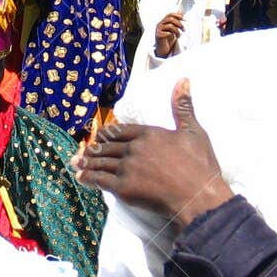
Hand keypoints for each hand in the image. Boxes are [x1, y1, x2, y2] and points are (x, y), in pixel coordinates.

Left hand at [73, 79, 232, 229]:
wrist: (199, 196)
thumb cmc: (199, 165)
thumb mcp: (194, 131)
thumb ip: (183, 107)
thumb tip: (183, 80)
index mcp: (148, 133)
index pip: (121, 130)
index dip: (108, 134)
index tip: (99, 136)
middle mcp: (134, 148)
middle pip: (108, 146)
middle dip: (94, 149)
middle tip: (83, 152)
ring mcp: (127, 168)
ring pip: (101, 162)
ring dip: (87, 162)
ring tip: (76, 163)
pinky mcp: (124, 188)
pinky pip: (100, 180)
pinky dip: (88, 178)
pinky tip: (81, 178)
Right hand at [154, 12, 183, 57]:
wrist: (163, 49)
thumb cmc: (168, 39)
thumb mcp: (173, 29)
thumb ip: (176, 22)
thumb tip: (182, 13)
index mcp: (163, 21)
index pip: (170, 14)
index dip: (177, 15)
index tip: (184, 19)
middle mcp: (159, 24)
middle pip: (170, 19)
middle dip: (179, 23)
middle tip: (184, 29)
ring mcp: (158, 30)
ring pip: (170, 26)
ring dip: (177, 31)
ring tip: (179, 36)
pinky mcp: (158, 35)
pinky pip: (167, 33)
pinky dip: (172, 35)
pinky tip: (174, 38)